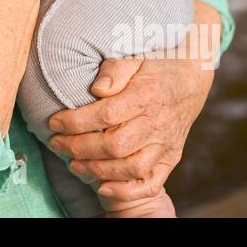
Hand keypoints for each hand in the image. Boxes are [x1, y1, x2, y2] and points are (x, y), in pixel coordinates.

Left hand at [46, 1, 221, 204]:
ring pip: (131, 167)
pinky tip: (102, 186)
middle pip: (115, 145)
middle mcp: (158, 123)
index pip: (107, 115)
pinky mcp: (170, 158)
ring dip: (97, 170)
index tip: (54, 121)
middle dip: (79, 148)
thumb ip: (115, 69)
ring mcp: (166, 144)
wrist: (191, 77)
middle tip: (56, 143)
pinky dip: (127, 190)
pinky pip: (151, 183)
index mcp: (147, 96)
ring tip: (73, 163)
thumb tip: (97, 89)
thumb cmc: (155, 64)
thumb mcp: (135, 56)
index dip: (76, 121)